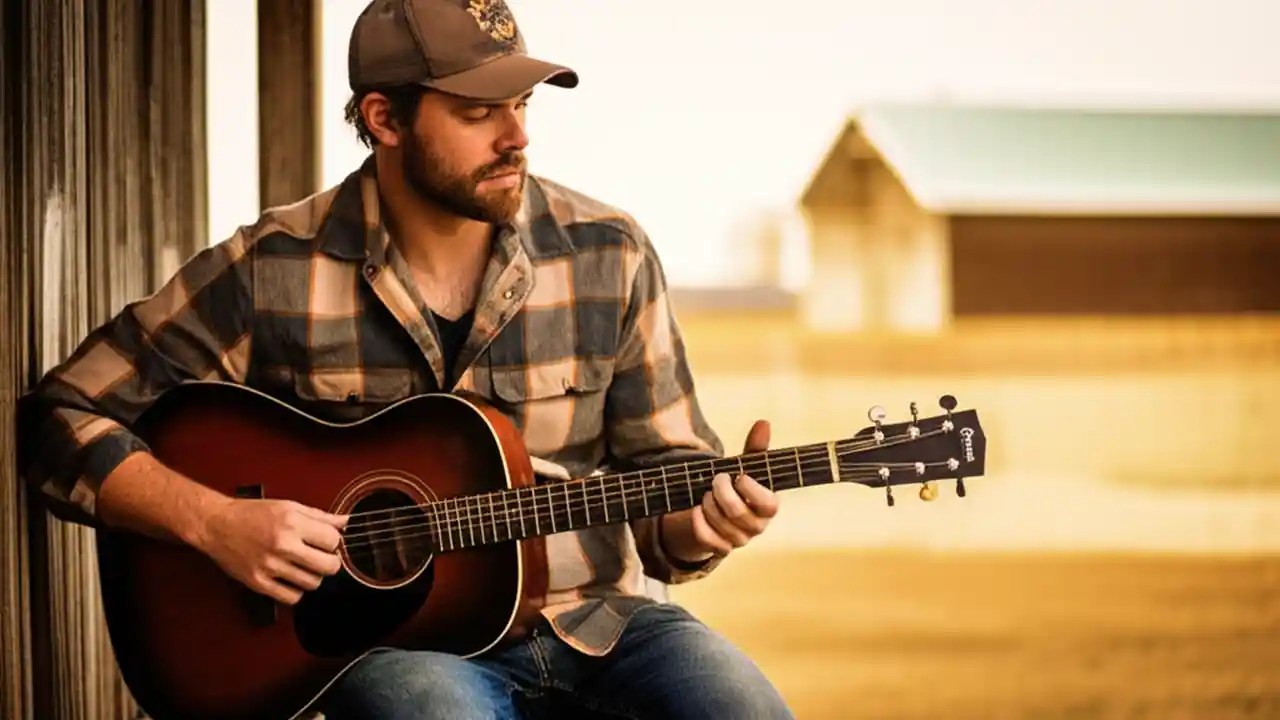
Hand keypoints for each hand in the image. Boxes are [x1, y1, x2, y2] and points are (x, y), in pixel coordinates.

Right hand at [195, 498, 348, 604]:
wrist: (217, 525)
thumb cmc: (252, 513)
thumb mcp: (289, 506)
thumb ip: (319, 516)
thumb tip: (345, 522)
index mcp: (292, 523)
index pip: (333, 540)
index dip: (333, 541)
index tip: (326, 541)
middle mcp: (282, 545)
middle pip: (328, 566)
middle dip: (331, 562)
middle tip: (322, 557)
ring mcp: (270, 566)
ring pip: (312, 583)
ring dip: (313, 576)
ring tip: (304, 566)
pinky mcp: (259, 583)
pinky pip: (292, 597)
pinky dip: (296, 591)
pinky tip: (290, 578)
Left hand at [663, 419, 779, 561]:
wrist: (719, 508)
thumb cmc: (738, 484)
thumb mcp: (746, 466)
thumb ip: (756, 448)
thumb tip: (764, 423)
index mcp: (770, 506)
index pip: (768, 505)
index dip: (751, 490)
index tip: (738, 475)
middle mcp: (758, 526)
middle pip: (738, 513)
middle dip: (722, 492)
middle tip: (716, 478)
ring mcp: (739, 540)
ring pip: (721, 525)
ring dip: (708, 504)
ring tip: (705, 492)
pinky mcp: (721, 548)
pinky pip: (707, 538)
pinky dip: (698, 522)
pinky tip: (695, 509)